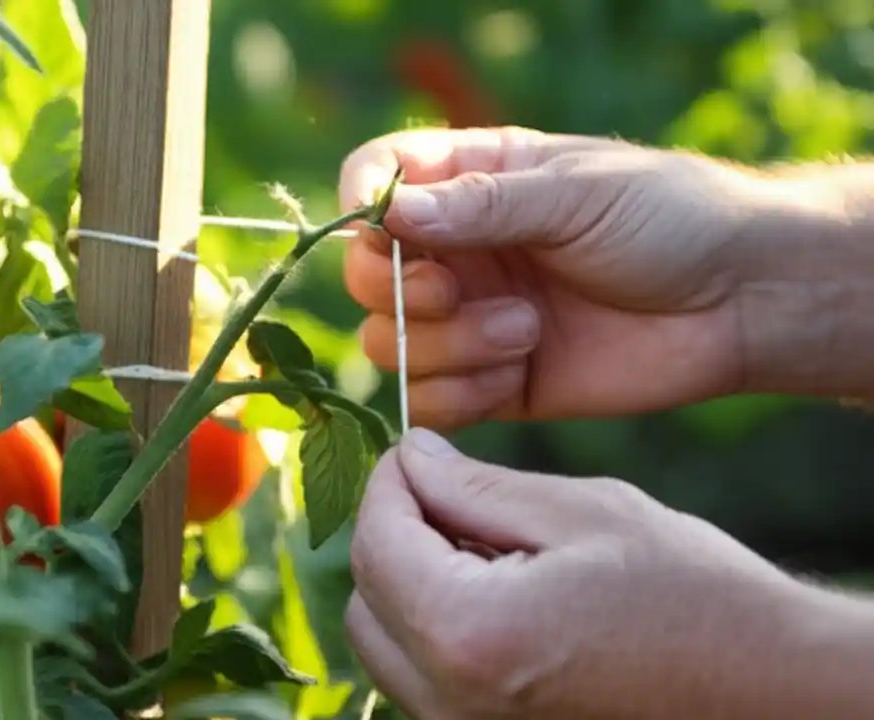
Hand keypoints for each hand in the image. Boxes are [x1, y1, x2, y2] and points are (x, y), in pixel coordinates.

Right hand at [338, 126, 851, 428]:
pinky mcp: (492, 384)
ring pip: (389, 344)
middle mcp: (458, 251)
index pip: (374, 178)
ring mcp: (469, 319)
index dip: (362, 203)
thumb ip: (481, 206)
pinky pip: (431, 401)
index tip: (385, 228)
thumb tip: (391, 215)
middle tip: (453, 292)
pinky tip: (519, 372)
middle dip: (399, 291)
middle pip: (364, 275)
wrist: (741, 303)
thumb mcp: (576, 193)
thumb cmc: (668, 220)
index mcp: (472, 181)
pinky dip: (460, 395)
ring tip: (525, 332)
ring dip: (446, 346)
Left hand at [346, 428, 873, 719]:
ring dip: (412, 584)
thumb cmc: (694, 597)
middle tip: (451, 495)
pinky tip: (501, 594)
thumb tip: (411, 457)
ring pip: (389, 647)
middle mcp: (452, 704)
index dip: (388, 484)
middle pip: (367, 600)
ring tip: (487, 545)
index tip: (415, 451)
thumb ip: (474, 487)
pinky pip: (427, 682)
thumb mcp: (583, 513)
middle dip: (394, 535)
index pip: (376, 543)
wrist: (774, 695)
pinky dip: (439, 630)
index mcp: (469, 636)